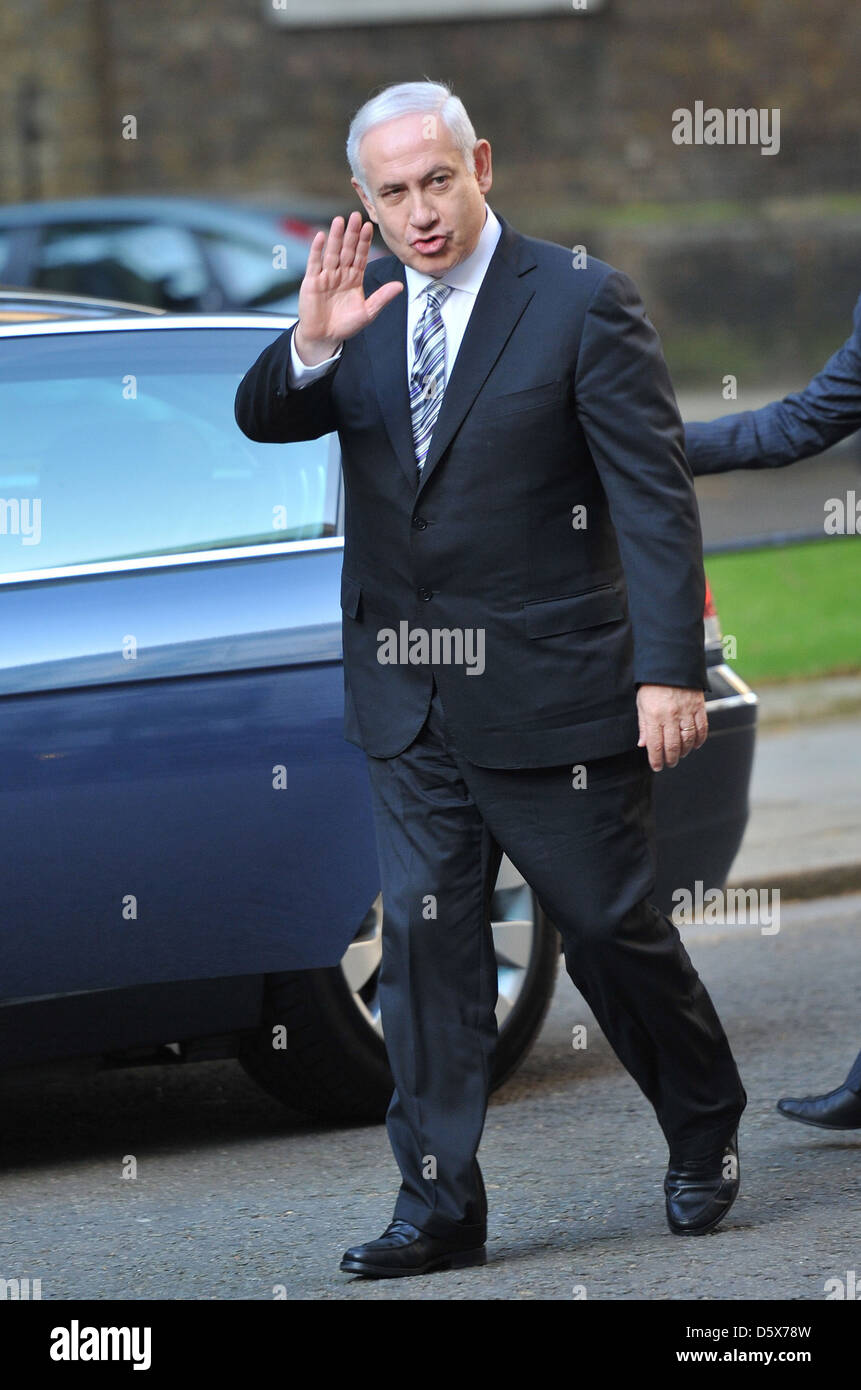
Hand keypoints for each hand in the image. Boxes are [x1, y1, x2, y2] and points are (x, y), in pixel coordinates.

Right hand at [294, 211, 402, 364]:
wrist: (324, 337)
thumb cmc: (345, 326)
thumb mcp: (368, 313)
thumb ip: (382, 298)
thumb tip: (400, 286)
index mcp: (354, 279)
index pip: (360, 256)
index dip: (364, 242)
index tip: (369, 226)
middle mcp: (340, 274)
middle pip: (347, 250)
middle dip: (352, 234)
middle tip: (356, 216)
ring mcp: (326, 276)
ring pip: (332, 253)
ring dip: (336, 237)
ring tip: (340, 220)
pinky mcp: (312, 282)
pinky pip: (314, 263)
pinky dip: (317, 250)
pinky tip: (320, 237)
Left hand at [636, 684, 707, 771]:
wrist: (671, 665)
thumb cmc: (653, 685)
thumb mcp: (642, 704)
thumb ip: (644, 726)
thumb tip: (643, 744)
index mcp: (654, 715)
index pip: (656, 745)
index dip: (656, 760)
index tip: (657, 766)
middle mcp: (671, 715)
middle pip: (673, 746)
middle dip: (671, 759)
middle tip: (669, 763)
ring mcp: (686, 711)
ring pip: (688, 739)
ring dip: (685, 751)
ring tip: (680, 755)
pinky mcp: (699, 707)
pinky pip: (702, 728)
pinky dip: (699, 740)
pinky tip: (694, 745)